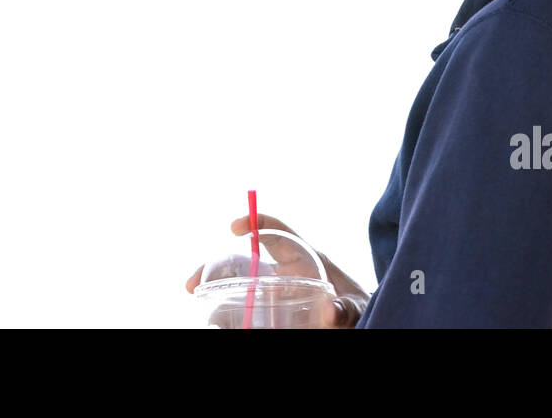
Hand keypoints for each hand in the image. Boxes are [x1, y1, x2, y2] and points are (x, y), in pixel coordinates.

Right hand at [185, 212, 368, 327]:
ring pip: (239, 291)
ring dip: (218, 302)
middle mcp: (285, 273)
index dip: (257, 222)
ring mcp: (275, 296)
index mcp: (306, 258)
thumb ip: (346, 308)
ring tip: (211, 321)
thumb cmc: (358, 309)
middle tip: (193, 286)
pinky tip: (220, 329)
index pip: (279, 232)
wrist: (355, 321)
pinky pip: (245, 315)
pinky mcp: (270, 314)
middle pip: (244, 262)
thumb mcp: (356, 307)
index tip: (236, 227)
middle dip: (216, 269)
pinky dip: (229, 322)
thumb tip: (330, 310)